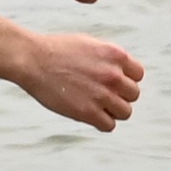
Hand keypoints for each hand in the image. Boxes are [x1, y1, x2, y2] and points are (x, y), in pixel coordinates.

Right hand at [8, 24, 144, 131]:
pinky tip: (89, 115)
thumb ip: (109, 58)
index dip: (125, 79)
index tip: (111, 82)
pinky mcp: (88, 112)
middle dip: (119, 95)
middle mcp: (113, 75)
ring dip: (112, 111)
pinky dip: (101, 123)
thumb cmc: (56, 50)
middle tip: (100, 94)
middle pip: (133, 95)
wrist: (33, 59)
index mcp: (115, 55)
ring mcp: (102, 94)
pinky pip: (109, 125)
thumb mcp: (89, 44)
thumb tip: (121, 73)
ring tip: (95, 106)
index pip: (138, 75)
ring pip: (125, 112)